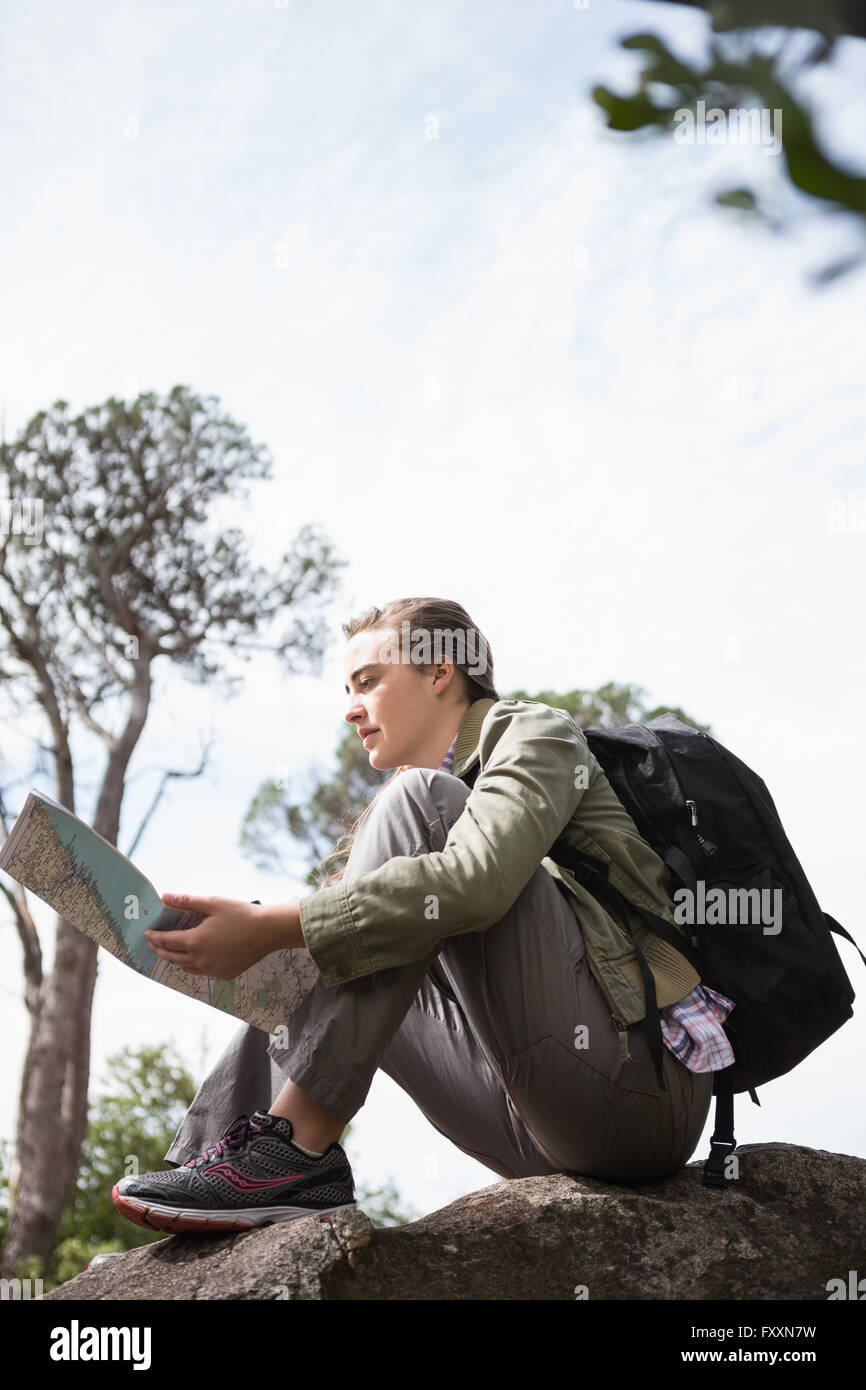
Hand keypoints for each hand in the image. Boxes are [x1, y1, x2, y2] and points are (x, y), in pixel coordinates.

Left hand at [144, 894, 285, 980]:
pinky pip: (203, 972)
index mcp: (195, 941)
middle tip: (153, 944)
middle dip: (159, 950)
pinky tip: (195, 959)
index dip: (154, 938)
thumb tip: (164, 897)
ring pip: (186, 968)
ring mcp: (213, 970)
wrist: (268, 931)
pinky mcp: (224, 974)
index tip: (146, 934)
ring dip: (175, 960)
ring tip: (170, 952)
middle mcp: (200, 960)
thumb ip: (186, 901)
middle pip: (172, 958)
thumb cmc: (241, 914)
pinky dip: (193, 966)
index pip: (166, 942)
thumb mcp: (212, 903)